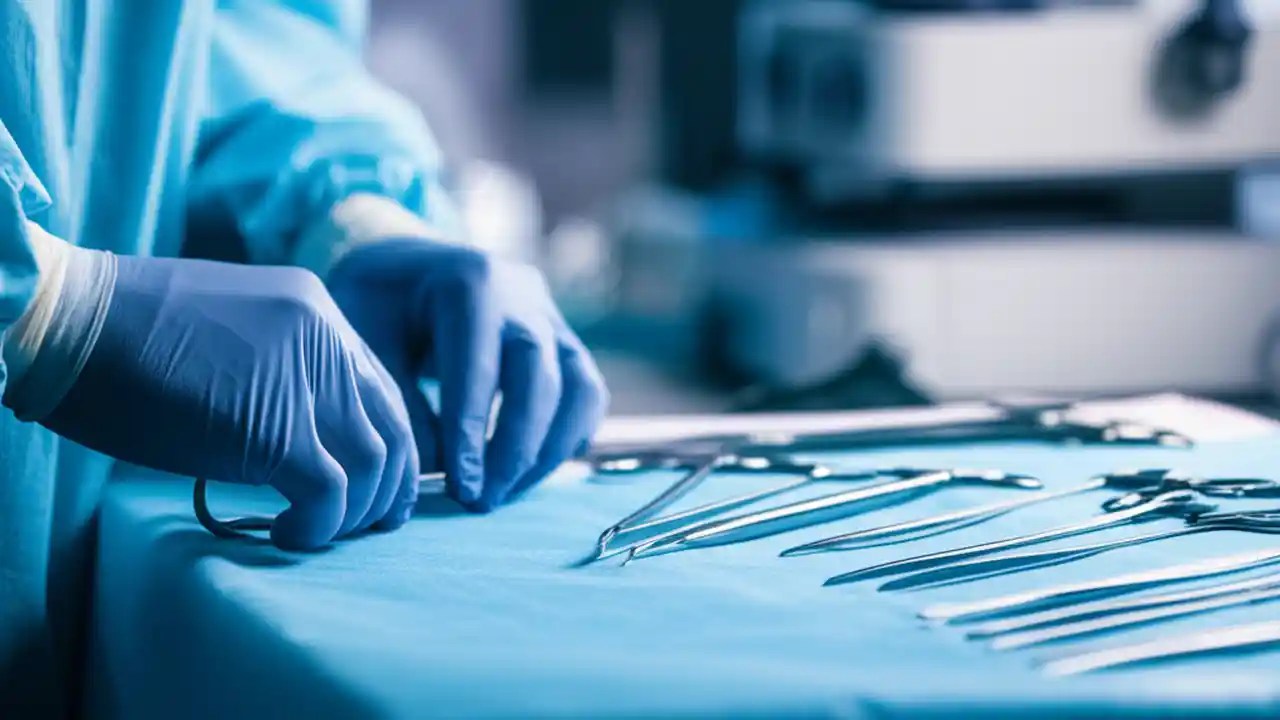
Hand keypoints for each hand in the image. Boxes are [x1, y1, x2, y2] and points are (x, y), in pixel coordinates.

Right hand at [39, 256, 417, 549]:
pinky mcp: (276, 431)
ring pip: (372, 464)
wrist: (68, 323)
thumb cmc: (126, 336)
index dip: (386, 445)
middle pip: (393, 428)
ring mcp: (305, 381)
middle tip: (370, 526)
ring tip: (316, 531)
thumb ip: (281, 368)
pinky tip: (286, 534)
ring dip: (352, 513)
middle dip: (390, 488)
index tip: (373, 486)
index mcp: (316, 311)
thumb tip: (302, 431)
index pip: (380, 387)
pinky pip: (328, 494)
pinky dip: (316, 527)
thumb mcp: (229, 333)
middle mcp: (326, 337)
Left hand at [327, 240, 608, 510]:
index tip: (460, 488)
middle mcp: (522, 293)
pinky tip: (526, 471)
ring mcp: (551, 316)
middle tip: (481, 501)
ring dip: (546, 450)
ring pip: (577, 388)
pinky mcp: (565, 342)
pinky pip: (587, 394)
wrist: (406, 267)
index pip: (479, 367)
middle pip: (539, 377)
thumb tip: (436, 470)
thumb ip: (399, 402)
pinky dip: (566, 437)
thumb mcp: (366, 340)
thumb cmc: (377, 303)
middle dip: (514, 449)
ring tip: (503, 493)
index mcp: (468, 281)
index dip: (472, 434)